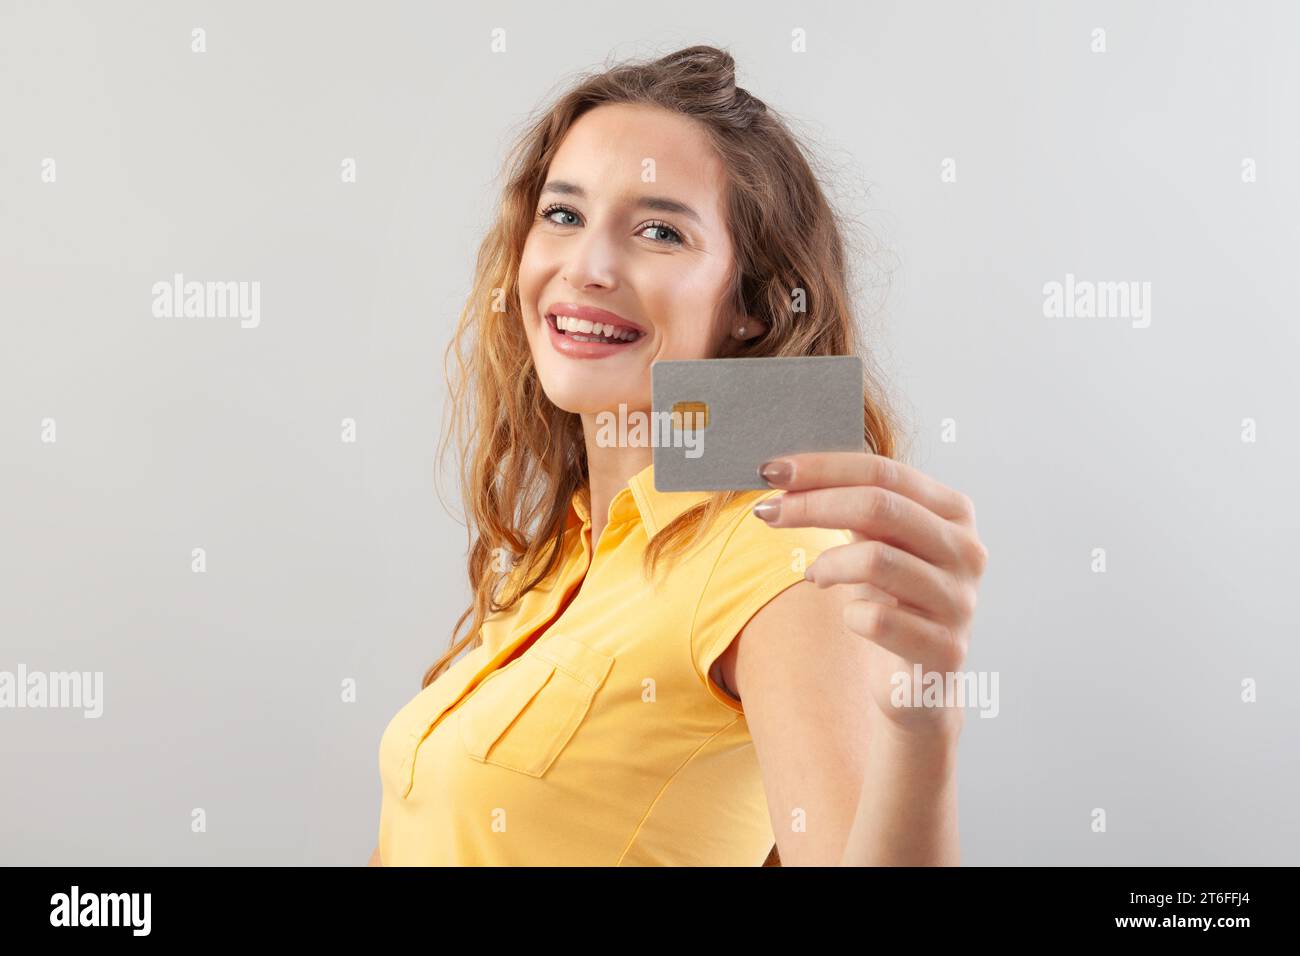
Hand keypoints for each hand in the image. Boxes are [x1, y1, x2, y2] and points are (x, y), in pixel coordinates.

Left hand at [752, 452, 987, 739]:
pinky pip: (878, 619)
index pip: (883, 472)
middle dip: (812, 505)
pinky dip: (849, 614)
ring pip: (876, 560)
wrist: (916, 680)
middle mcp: (966, 550)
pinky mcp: (945, 649)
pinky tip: (849, 617)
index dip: (823, 468)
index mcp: (953, 512)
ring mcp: (960, 600)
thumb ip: (850, 505)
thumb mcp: (876, 542)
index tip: (771, 471)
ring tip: (813, 575)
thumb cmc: (890, 600)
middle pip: (878, 507)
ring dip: (828, 564)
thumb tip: (784, 473)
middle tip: (767, 513)